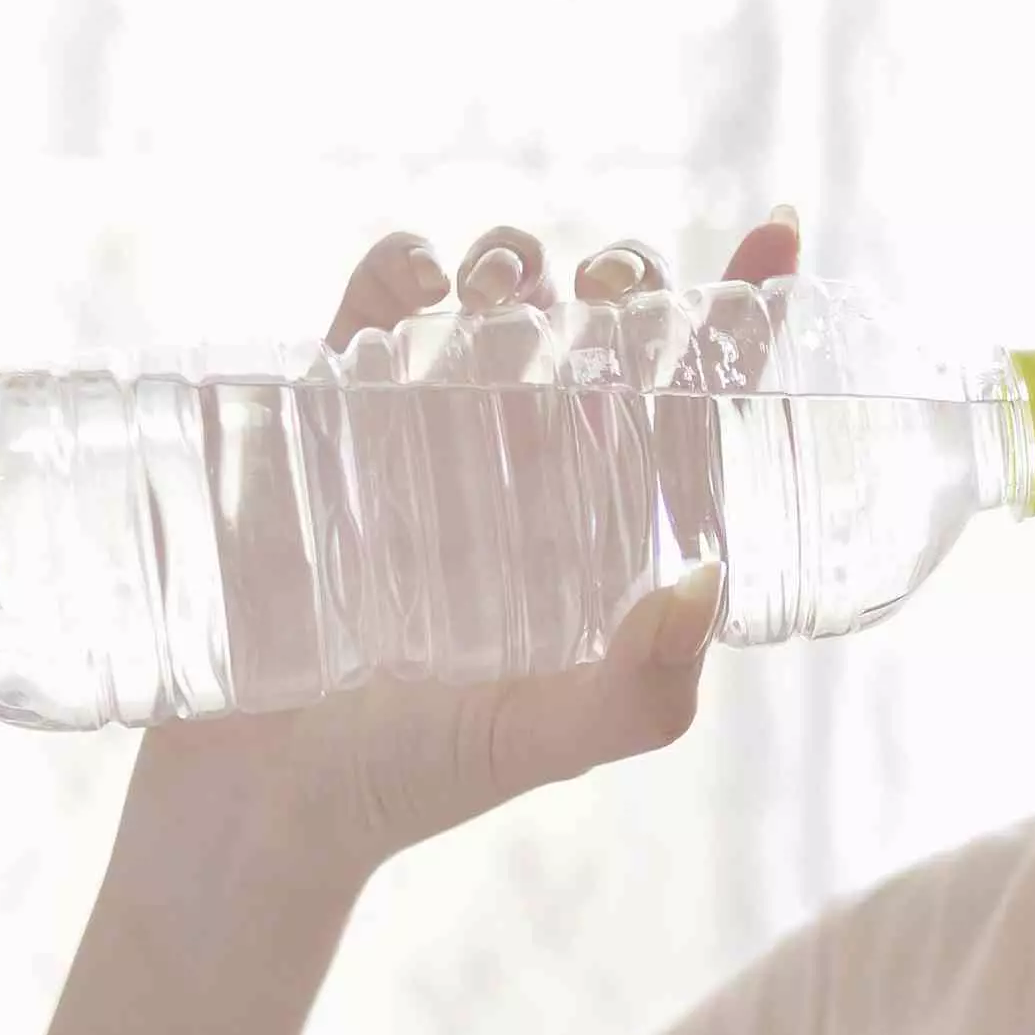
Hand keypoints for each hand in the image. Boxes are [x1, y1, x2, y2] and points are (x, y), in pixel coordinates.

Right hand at [120, 208, 807, 874]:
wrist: (256, 802)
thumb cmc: (417, 778)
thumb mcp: (544, 742)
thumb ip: (640, 692)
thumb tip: (704, 582)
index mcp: (609, 522)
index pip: (700, 396)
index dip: (746, 308)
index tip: (778, 232)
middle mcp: (532, 464)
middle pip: (606, 324)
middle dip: (626, 274)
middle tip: (610, 291)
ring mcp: (429, 431)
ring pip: (497, 294)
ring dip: (516, 255)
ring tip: (506, 284)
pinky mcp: (325, 415)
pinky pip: (375, 306)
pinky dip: (401, 264)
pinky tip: (420, 281)